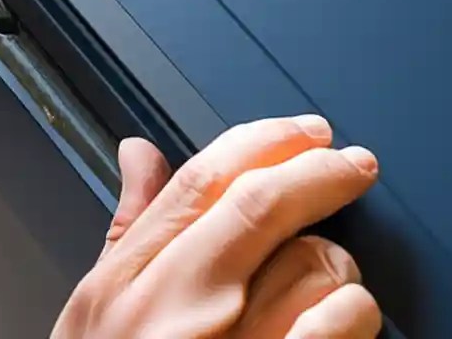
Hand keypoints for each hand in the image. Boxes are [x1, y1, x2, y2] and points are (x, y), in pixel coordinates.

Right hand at [53, 116, 380, 338]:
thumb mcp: (96, 312)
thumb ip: (128, 227)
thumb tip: (140, 154)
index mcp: (128, 284)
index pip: (201, 181)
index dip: (265, 141)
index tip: (304, 133)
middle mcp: (177, 311)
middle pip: (262, 205)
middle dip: (322, 171)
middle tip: (353, 163)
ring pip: (314, 263)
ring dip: (336, 264)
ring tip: (328, 282)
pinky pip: (340, 324)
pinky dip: (354, 311)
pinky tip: (347, 315)